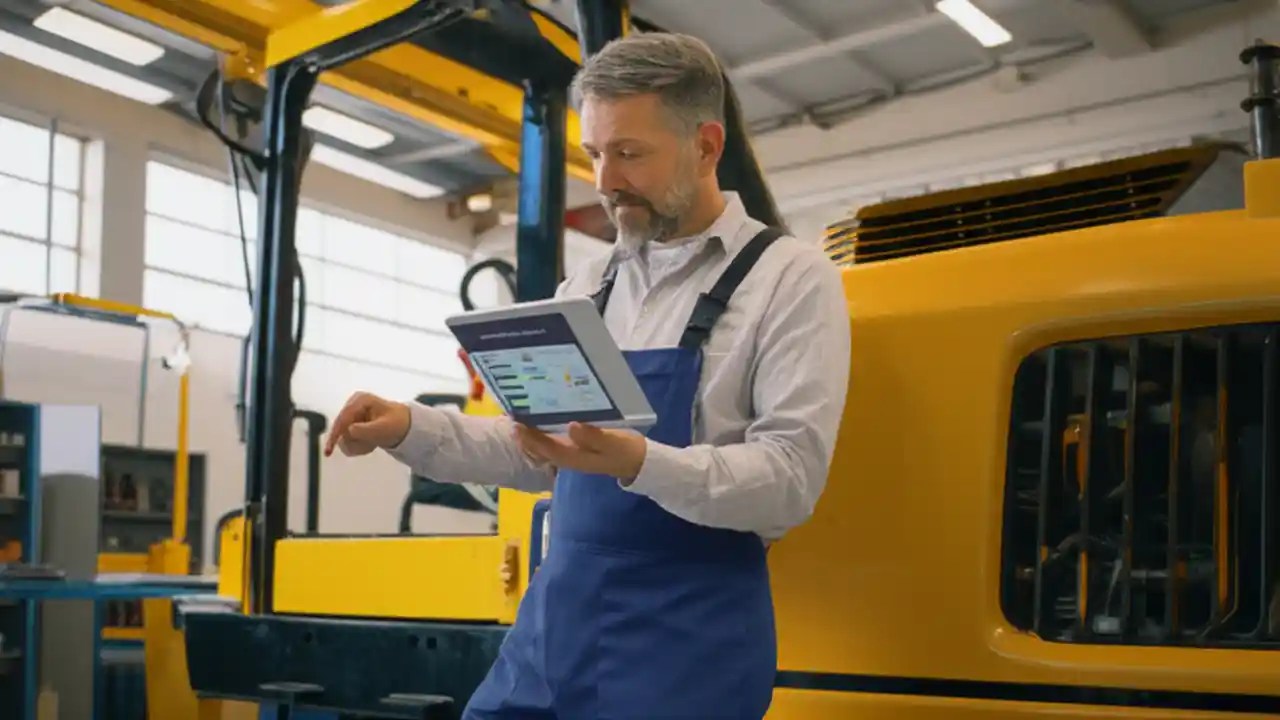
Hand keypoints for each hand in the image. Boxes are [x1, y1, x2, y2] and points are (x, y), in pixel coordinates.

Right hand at [324, 391, 410, 456]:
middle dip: (355, 441)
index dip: (335, 435)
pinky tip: (370, 443)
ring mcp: (351, 415)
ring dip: (358, 445)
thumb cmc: (396, 424)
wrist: (404, 427)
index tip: (329, 450)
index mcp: (360, 400)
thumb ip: (365, 430)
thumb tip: (348, 430)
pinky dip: (359, 445)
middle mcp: (352, 405)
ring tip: (373, 442)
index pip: (342, 419)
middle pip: (340, 430)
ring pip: (343, 438)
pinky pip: (348, 441)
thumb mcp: (383, 428)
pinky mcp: (351, 425)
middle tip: (371, 445)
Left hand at [514, 422, 646, 480]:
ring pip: (545, 447)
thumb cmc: (626, 450)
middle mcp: (569, 458)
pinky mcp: (575, 449)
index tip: (517, 425)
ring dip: (530, 436)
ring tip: (517, 420)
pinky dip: (541, 434)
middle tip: (509, 419)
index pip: (548, 449)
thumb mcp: (614, 442)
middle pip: (541, 450)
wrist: (638, 462)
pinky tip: (536, 423)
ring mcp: (572, 455)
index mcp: (576, 458)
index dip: (532, 438)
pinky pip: (552, 443)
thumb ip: (594, 436)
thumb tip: (572, 427)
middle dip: (525, 437)